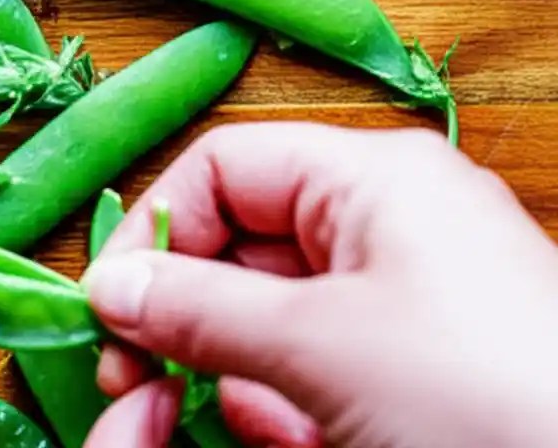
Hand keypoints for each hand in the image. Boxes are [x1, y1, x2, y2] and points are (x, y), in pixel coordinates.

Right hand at [84, 122, 557, 446]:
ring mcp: (406, 296)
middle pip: (242, 244)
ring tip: (275, 426)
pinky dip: (295, 406)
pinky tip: (311, 442)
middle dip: (192, 317)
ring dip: (245, 376)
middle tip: (139, 380)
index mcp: (371, 177)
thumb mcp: (317, 346)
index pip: (224, 168)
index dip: (158, 229)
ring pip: (274, 316)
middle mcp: (387, 221)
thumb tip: (109, 289)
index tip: (112, 305)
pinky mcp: (418, 363)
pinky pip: (320, 365)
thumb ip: (196, 309)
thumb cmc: (480, 394)